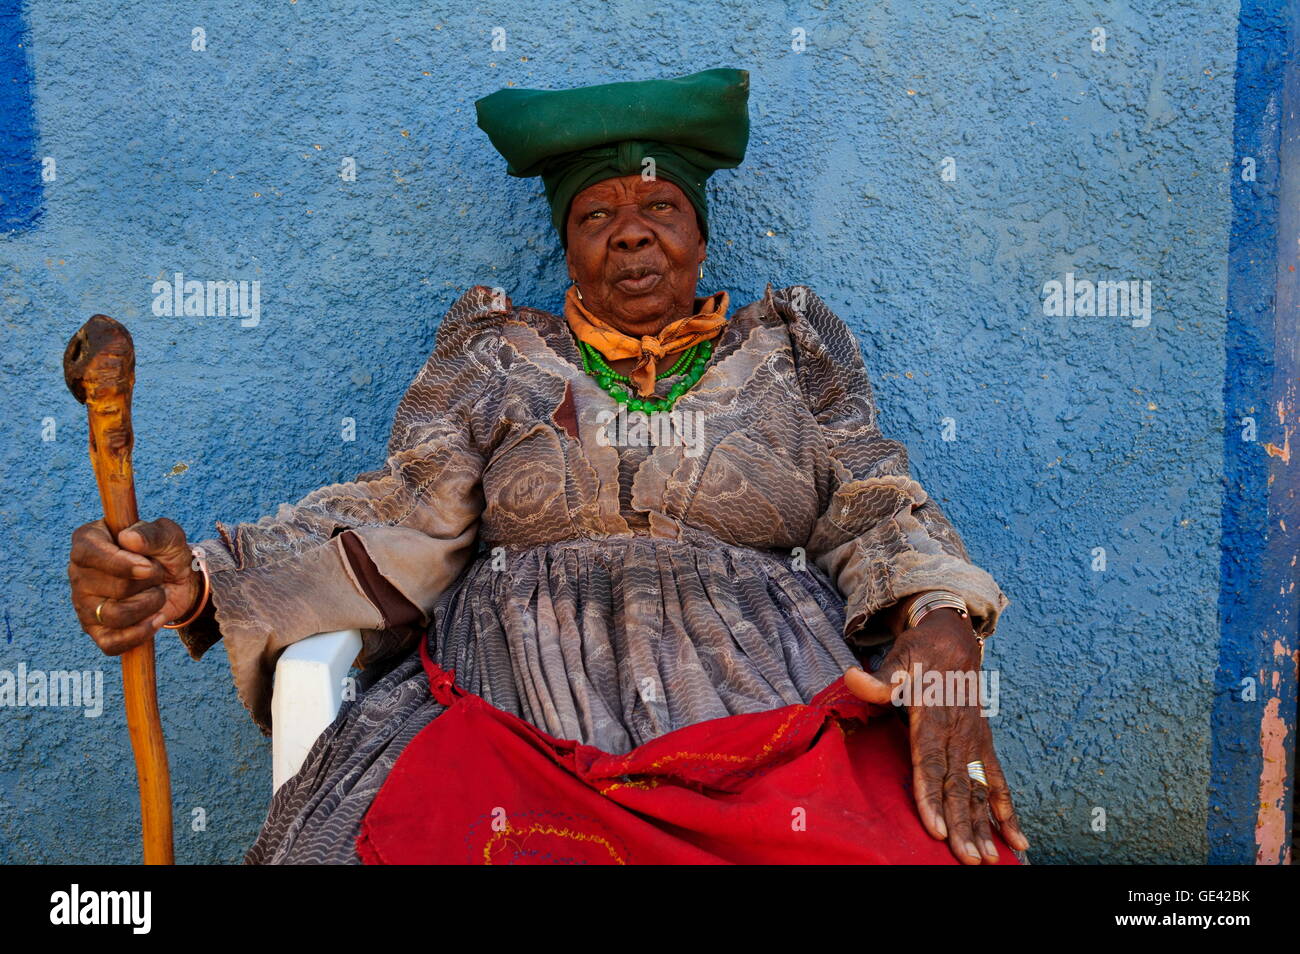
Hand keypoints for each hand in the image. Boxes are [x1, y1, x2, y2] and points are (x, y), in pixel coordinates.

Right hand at [68, 518, 198, 655]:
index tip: (149, 567)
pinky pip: (112, 643)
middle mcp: (79, 573)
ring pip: (115, 615)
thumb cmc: (165, 553)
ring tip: (156, 594)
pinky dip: (141, 633)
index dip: (121, 563)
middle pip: (115, 587)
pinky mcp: (95, 630)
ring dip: (150, 605)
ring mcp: (84, 604)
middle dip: (150, 582)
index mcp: (89, 541)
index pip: (88, 553)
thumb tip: (129, 539)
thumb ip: (152, 533)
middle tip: (157, 575)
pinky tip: (155, 619)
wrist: (177, 582)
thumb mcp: (168, 536)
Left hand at [844, 608, 1029, 863]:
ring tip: (988, 859)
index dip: (931, 795)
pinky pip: (998, 779)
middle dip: (962, 823)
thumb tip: (853, 679)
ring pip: (979, 788)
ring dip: (984, 826)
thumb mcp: (898, 657)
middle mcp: (959, 732)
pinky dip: (1008, 809)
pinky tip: (1016, 839)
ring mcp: (975, 739)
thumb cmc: (919, 652)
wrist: (954, 637)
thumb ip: (880, 677)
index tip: (936, 828)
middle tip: (966, 858)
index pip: (930, 761)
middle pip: (958, 784)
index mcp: (934, 714)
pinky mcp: (984, 743)